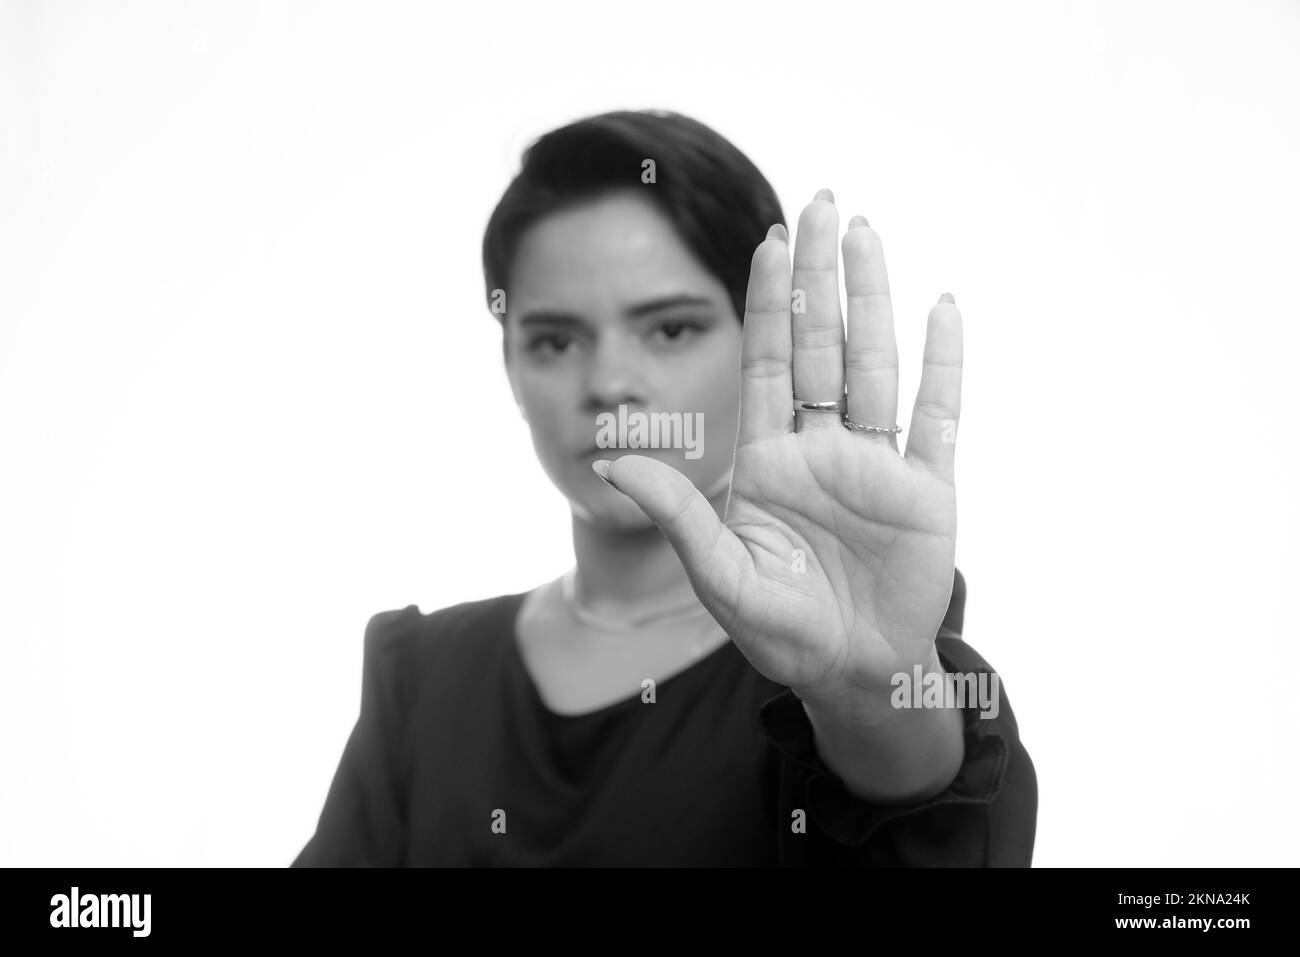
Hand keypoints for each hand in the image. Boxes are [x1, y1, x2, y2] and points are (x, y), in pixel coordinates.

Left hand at [599, 190, 962, 709]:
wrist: (852, 675)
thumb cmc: (780, 631)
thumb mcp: (720, 574)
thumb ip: (676, 513)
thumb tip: (611, 460)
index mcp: (770, 460)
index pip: (767, 362)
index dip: (768, 302)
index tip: (769, 241)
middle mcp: (822, 448)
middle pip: (820, 344)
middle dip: (819, 276)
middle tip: (821, 202)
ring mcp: (877, 464)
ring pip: (876, 363)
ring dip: (873, 299)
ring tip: (867, 232)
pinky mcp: (927, 490)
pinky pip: (938, 415)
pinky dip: (943, 364)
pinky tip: (942, 308)